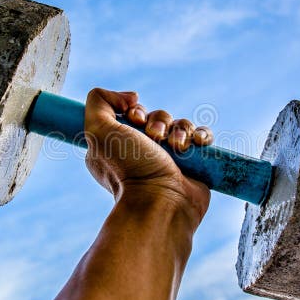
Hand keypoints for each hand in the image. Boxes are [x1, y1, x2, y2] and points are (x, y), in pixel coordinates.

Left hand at [83, 88, 213, 221]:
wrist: (161, 202)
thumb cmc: (129, 169)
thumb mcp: (98, 130)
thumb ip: (98, 101)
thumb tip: (130, 97)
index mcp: (119, 146)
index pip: (132, 114)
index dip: (135, 111)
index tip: (134, 119)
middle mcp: (144, 152)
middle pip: (158, 117)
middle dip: (159, 122)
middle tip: (155, 139)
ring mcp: (170, 158)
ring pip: (181, 125)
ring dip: (180, 130)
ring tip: (176, 148)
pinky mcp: (193, 164)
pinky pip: (201, 137)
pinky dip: (201, 136)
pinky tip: (196, 144)